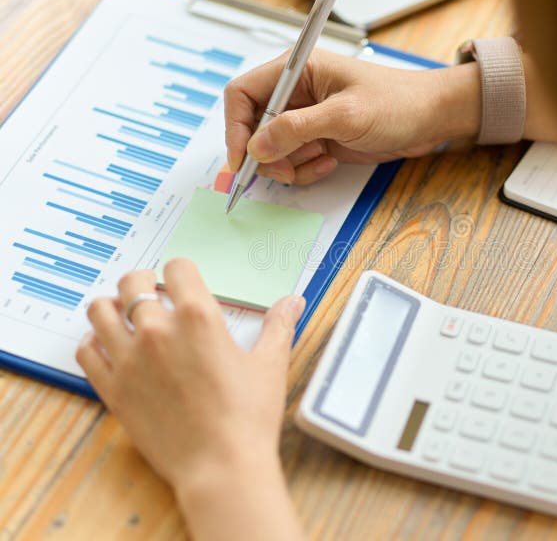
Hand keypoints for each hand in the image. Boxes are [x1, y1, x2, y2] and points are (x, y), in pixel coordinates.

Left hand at [77, 259, 303, 540]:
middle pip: (133, 282)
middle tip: (154, 295)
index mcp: (198, 317)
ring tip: (126, 316)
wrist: (220, 466)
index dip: (182, 272)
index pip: (177, 267)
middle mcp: (158, 330)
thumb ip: (278, 326)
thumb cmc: (248, 417)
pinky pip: (86, 351)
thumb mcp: (270, 365)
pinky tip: (111, 347)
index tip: (185, 284)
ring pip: (100, 310)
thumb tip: (292, 302)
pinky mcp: (112, 388)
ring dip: (113, 306)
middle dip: (144, 282)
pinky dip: (95, 343)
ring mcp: (129, 359)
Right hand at [224, 49, 480, 184]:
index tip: (242, 158)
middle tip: (287, 168)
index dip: (235, 127)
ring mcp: (305, 119)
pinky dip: (305, 170)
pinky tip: (330, 162)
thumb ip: (297, 129)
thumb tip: (256, 147)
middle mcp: (295, 94)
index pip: (242, 94)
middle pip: (252, 128)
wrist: (430, 119)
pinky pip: (293, 162)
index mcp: (295, 71)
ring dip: (288, 165)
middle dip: (265, 154)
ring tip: (320, 160)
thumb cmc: (396, 103)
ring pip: (271, 151)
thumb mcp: (345, 115)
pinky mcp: (317, 140)